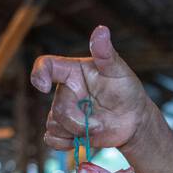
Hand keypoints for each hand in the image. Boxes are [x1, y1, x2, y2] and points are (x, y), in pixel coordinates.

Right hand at [30, 25, 153, 153]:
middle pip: (56, 107)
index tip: (44, 87)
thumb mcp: (119, 71)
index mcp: (72, 72)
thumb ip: (106, 53)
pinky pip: (52, 139)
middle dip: (77, 120)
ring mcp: (64, 111)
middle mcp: (65, 90)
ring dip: (75, 132)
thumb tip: (101, 30)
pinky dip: (64, 143)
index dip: (39, 74)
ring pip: (53, 124)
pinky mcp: (66, 130)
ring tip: (97, 128)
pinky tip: (81, 140)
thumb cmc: (127, 90)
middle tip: (100, 123)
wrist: (133, 120)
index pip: (46, 66)